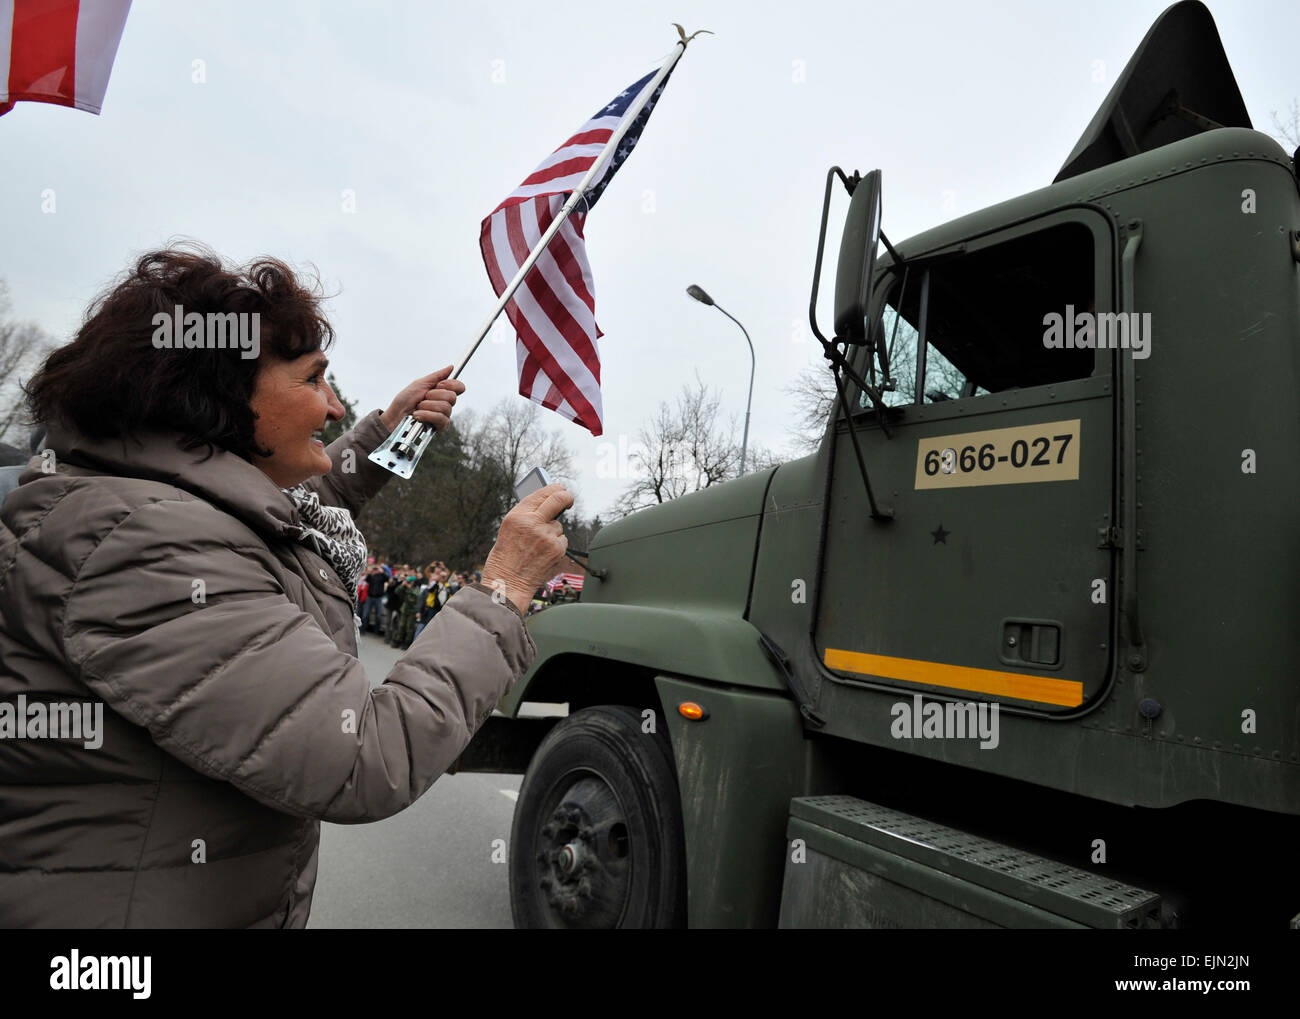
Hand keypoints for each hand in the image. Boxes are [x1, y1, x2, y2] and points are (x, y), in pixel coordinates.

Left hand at [380, 365, 465, 433]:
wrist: (395, 415)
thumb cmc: (404, 401)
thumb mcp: (419, 384)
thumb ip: (436, 376)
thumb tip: (451, 367)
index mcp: (442, 393)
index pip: (459, 387)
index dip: (451, 384)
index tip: (439, 385)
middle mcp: (445, 404)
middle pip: (452, 396)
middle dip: (433, 395)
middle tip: (423, 398)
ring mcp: (444, 416)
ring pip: (445, 407)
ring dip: (427, 406)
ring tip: (418, 408)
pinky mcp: (440, 427)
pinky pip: (440, 418)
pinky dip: (426, 415)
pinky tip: (418, 416)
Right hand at [481, 484, 574, 615]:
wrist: (507, 583)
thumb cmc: (505, 557)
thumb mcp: (509, 529)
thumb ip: (526, 515)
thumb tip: (545, 504)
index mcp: (517, 515)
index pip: (543, 492)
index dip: (556, 489)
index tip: (560, 490)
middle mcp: (533, 522)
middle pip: (559, 499)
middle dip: (567, 497)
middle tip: (568, 500)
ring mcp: (546, 536)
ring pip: (558, 526)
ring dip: (552, 532)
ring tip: (536, 546)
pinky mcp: (557, 549)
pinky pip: (562, 540)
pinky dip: (556, 545)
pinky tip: (542, 554)